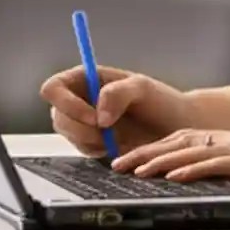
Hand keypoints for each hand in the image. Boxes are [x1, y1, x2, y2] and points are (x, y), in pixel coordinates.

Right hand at [39, 65, 195, 156]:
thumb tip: (98, 116)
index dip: (65, 103)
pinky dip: (98, 151)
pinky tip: (120, 145)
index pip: (53, 88)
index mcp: (86, 78)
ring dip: (91, 141)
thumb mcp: (143, 89)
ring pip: (68, 135)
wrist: (176, 128)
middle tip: (110, 134)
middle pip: (57, 116)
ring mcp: (82, 121)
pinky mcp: (90, 142)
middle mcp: (80, 98)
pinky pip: (81, 150)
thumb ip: (118, 93)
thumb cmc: (161, 102)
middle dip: (82, 129)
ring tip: (120, 137)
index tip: (93, 117)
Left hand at [109, 129, 229, 183]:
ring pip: (187, 151)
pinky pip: (213, 164)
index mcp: (222, 138)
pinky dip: (191, 169)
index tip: (127, 158)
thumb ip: (225, 163)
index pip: (178, 139)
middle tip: (116, 165)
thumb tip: (200, 175)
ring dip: (158, 161)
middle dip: (144, 153)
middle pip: (175, 142)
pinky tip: (173, 176)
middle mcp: (223, 138)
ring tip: (135, 171)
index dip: (151, 148)